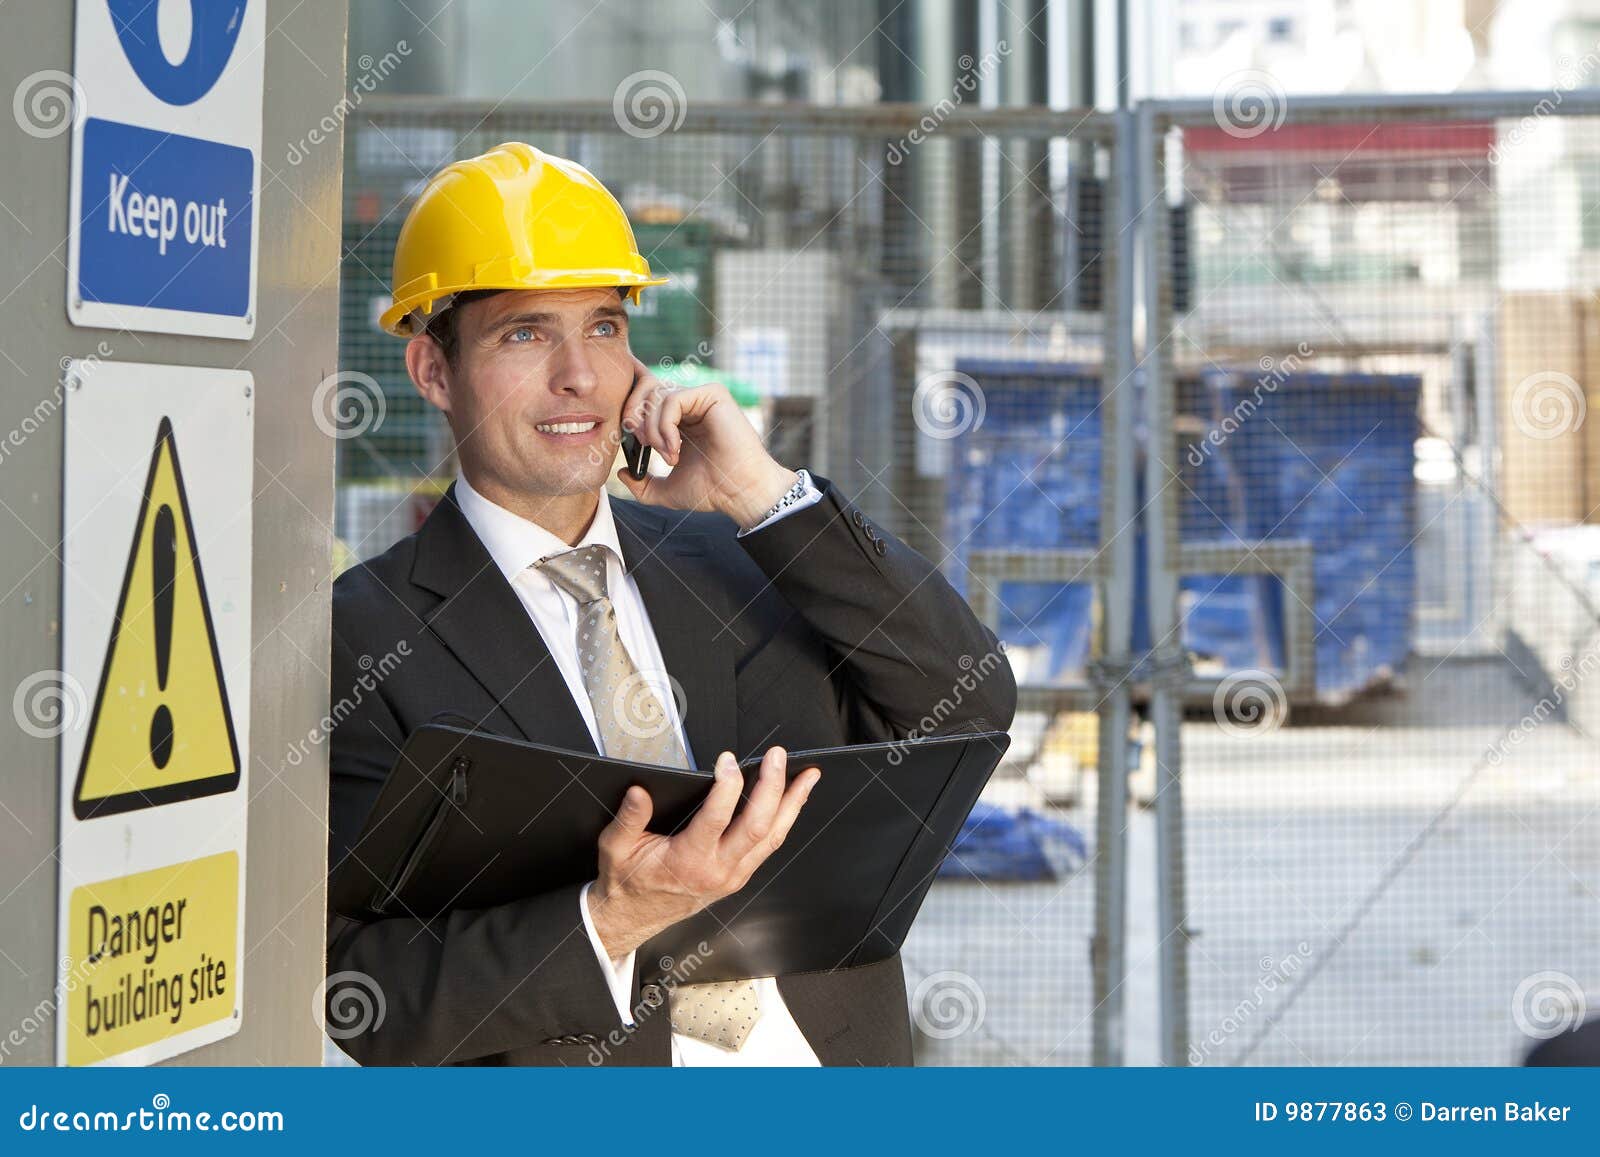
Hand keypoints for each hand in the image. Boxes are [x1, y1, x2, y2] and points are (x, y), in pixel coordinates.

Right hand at [586, 746, 820, 958]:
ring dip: (793, 803)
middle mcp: (717, 870)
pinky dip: (785, 819)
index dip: (726, 787)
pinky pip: (769, 846)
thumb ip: (628, 819)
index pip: (716, 820)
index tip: (727, 760)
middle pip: (757, 827)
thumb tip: (638, 792)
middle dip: (771, 787)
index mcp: (687, 862)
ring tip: (807, 776)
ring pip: (773, 838)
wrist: (634, 917)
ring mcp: (733, 875)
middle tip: (776, 757)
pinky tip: (793, 800)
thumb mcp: (615, 849)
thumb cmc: (628, 882)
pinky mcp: (739, 874)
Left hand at [614, 356, 797, 528]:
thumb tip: (622, 472)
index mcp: (680, 421)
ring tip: (668, 456)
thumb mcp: (667, 491)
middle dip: (635, 416)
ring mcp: (702, 398)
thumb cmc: (710, 491)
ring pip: (658, 395)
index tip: (635, 445)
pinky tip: (675, 448)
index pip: (644, 401)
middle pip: (646, 389)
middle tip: (643, 444)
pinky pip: (673, 399)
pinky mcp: (713, 394)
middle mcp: (691, 405)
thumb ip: (643, 485)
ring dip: (654, 428)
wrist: (738, 493)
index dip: (631, 416)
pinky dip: (666, 425)